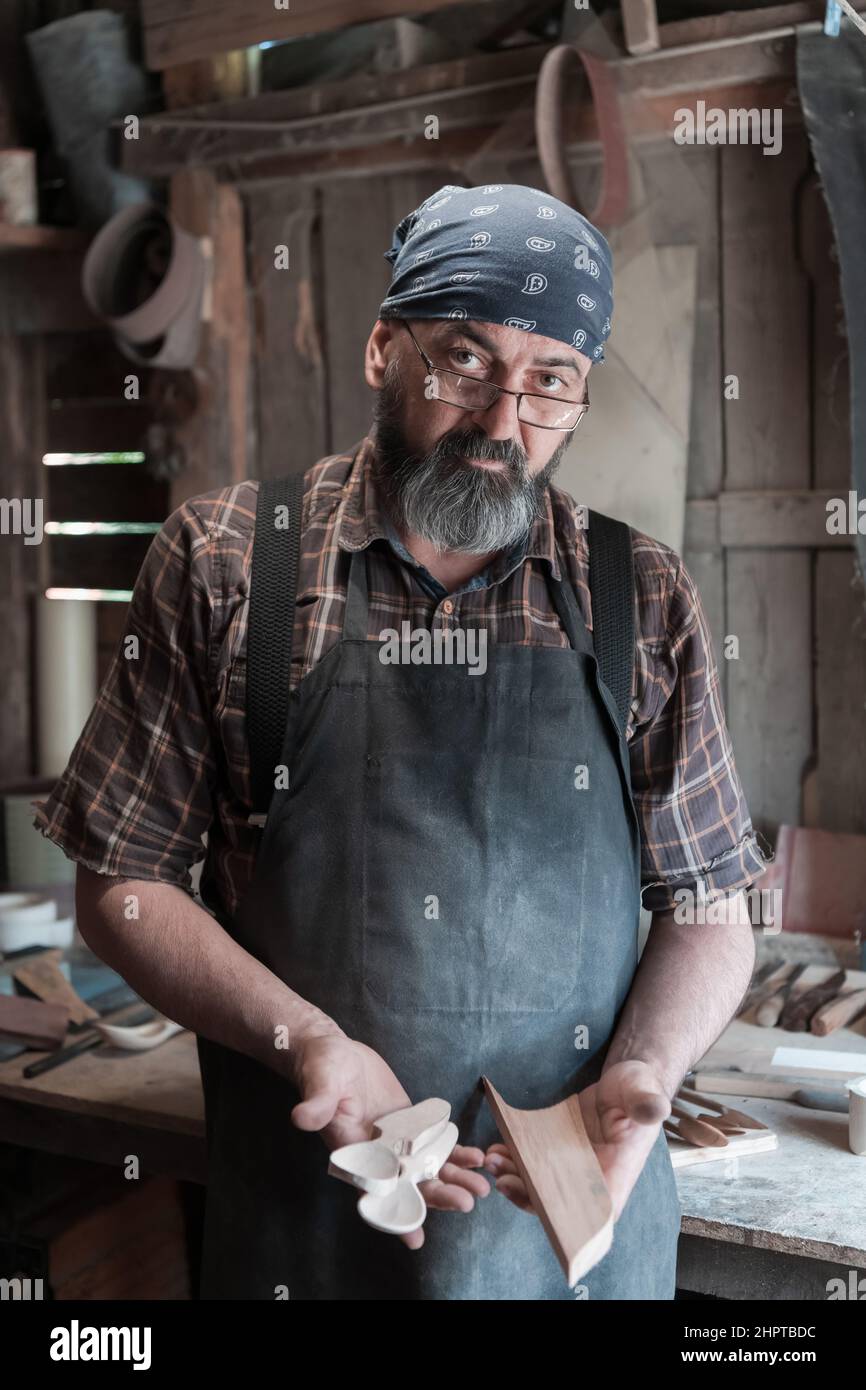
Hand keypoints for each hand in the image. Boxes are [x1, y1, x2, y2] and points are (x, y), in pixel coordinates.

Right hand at [289, 1031, 489, 1248]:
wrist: (335, 1052)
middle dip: (438, 1196)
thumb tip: (301, 1117)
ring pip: (426, 1168)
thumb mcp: (319, 1082)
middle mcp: (375, 1154)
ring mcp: (395, 1142)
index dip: (393, 1214)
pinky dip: (455, 1153)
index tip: (416, 1239)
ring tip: (481, 1187)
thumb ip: (317, 1103)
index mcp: (351, 1152)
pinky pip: (433, 1144)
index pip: (374, 1191)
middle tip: (467, 1202)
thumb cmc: (322, 1067)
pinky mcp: (409, 1125)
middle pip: (409, 1184)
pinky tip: (477, 1157)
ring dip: (453, 1179)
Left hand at [484, 1060, 670, 1220]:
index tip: (546, 1216)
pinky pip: (532, 1164)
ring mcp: (573, 1165)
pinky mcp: (557, 1150)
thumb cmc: (637, 1087)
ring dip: (515, 1178)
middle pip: (560, 1203)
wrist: (623, 1080)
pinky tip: (496, 1149)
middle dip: (529, 1198)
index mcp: (619, 1172)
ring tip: (493, 1161)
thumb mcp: (642, 1091)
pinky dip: (512, 1160)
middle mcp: (593, 1176)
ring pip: (540, 1185)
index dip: (572, 1222)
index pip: (597, 1212)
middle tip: (504, 1180)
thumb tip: (654, 1108)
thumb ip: (645, 1103)